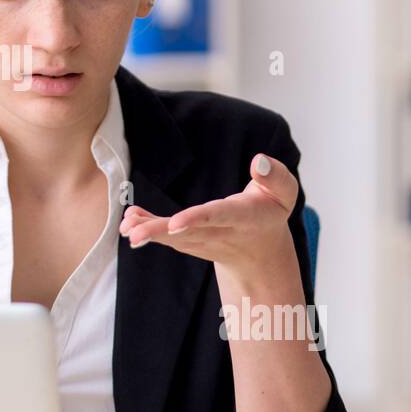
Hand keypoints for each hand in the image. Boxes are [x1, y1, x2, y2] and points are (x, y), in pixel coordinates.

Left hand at [119, 153, 299, 277]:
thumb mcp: (284, 192)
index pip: (219, 217)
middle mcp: (221, 233)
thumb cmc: (270, 211)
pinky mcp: (191, 243)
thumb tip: (258, 160)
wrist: (261, 251)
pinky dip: (148, 228)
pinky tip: (129, 221)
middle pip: (189, 233)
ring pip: (175, 239)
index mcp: (244, 218)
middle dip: (160, 232)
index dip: (197, 219)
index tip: (176, 224)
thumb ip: (274, 176)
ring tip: (127, 227)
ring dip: (149, 232)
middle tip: (134, 233)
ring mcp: (204, 242)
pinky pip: (169, 238)